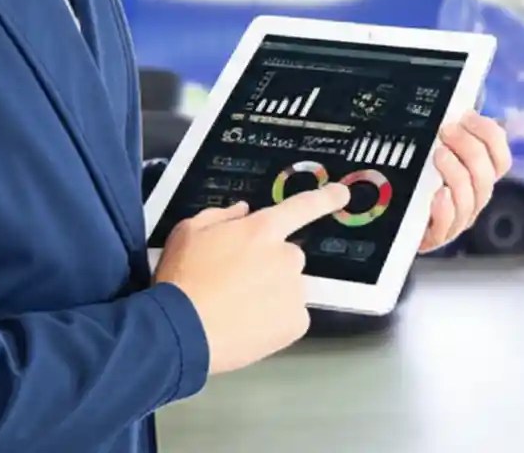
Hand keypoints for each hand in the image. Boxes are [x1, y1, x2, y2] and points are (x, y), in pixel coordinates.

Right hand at [154, 184, 349, 375]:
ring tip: (236, 311)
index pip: (301, 207)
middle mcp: (287, 256)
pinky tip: (247, 328)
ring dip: (271, 296)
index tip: (342, 193)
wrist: (180, 331)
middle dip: (268, 268)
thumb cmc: (180, 278)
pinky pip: (290, 318)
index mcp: (263, 230)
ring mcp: (295, 290)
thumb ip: (219, 216)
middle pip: (287, 258)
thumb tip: (242, 211)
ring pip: (288, 289)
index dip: (324, 198)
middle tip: (236, 286)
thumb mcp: (188, 233)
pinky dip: (274, 323)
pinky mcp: (297, 322)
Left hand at [421, 112, 512, 250]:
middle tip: (446, 131)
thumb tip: (458, 104)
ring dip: (457, 172)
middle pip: (486, 175)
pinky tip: (438, 194)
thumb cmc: (413, 177)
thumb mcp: (431, 149)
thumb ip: (449, 132)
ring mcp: (458, 219)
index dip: (490, 135)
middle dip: (469, 148)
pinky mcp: (437, 236)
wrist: (386, 214)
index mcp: (479, 176)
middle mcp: (474, 198)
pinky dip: (446, 209)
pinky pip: (448, 225)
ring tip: (438, 154)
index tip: (467, 116)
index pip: (501, 158)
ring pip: (471, 198)